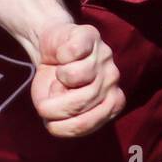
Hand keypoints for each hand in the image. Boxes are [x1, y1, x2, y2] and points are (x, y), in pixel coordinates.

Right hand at [30, 22, 125, 137]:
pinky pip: (72, 52)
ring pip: (75, 76)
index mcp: (111, 105)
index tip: (55, 110)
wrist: (49, 49)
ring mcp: (105, 57)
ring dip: (59, 76)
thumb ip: (67, 118)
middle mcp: (113, 81)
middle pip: (79, 103)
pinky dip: (60, 54)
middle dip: (55, 100)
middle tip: (55, 88)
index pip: (82, 125)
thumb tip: (70, 107)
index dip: (57, 121)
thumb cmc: (54, 83)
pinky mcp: (91, 36)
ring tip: (61, 71)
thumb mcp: (55, 109)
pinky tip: (63, 54)